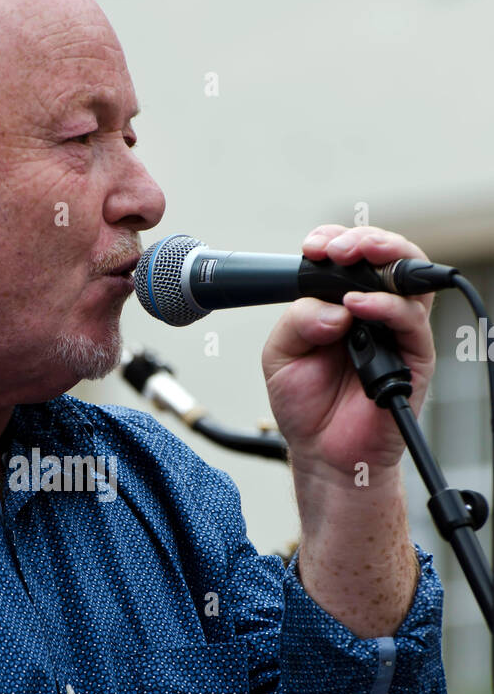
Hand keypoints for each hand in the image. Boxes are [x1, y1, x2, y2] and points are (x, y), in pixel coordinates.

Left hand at [261, 224, 434, 481]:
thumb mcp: (280, 355)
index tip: (313, 246)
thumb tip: (332, 305)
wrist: (322, 453)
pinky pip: (410, 322)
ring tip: (350, 259)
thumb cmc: (306, 405)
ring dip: (383, 258)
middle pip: (389, 257)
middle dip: (365, 240)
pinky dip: (385, 307)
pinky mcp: (413, 357)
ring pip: (411, 278)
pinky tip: (357, 306)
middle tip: (337, 247)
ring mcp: (397, 332)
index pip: (353, 258)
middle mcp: (376, 312)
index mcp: (344, 304)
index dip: (336, 241)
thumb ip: (298, 320)